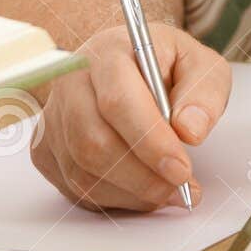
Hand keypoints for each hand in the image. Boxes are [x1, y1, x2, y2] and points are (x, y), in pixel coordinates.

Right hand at [29, 22, 230, 211]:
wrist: (132, 65)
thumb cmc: (167, 65)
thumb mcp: (201, 64)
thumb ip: (203, 92)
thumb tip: (190, 130)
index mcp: (107, 52)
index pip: (118, 101)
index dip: (150, 141)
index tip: (182, 168)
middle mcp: (70, 82)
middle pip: (93, 142)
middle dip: (142, 176)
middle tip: (182, 187)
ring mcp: (53, 117)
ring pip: (83, 172)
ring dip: (132, 192)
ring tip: (170, 191)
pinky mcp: (46, 148)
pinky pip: (75, 187)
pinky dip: (115, 198)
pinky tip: (143, 189)